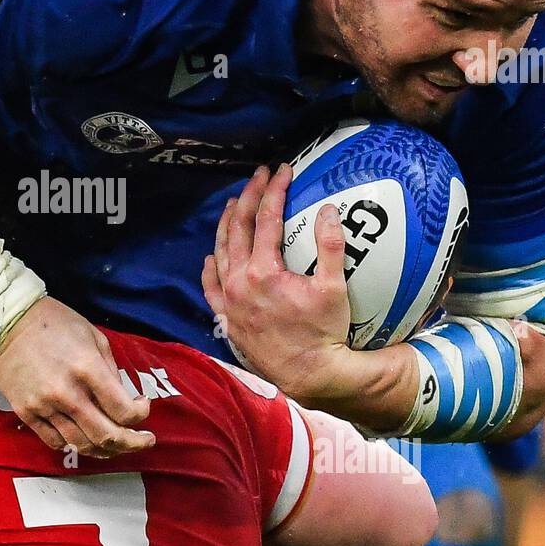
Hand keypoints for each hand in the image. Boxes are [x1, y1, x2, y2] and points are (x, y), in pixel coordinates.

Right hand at [0, 296, 155, 456]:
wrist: (8, 322)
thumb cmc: (55, 323)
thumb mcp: (94, 336)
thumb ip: (111, 370)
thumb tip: (124, 398)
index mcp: (87, 368)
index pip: (123, 411)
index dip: (140, 415)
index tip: (142, 408)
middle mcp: (67, 392)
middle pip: (106, 436)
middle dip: (132, 443)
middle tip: (144, 441)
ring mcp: (44, 406)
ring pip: (81, 444)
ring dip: (106, 450)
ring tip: (117, 445)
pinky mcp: (26, 413)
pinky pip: (55, 441)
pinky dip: (74, 445)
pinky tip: (85, 439)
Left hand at [201, 164, 355, 406]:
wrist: (309, 374)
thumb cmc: (324, 333)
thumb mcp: (334, 288)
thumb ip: (331, 246)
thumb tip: (328, 210)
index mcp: (263, 271)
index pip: (265, 220)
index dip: (274, 191)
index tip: (282, 172)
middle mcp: (239, 283)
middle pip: (237, 229)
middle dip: (247, 198)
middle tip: (258, 177)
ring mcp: (230, 302)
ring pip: (220, 253)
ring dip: (226, 225)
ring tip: (232, 205)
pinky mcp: (228, 319)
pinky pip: (211, 289)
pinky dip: (209, 270)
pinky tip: (211, 257)